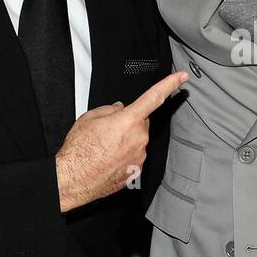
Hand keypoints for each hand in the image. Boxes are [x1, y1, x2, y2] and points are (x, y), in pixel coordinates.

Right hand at [55, 71, 189, 211]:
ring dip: (125, 141)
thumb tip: (119, 109)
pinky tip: (108, 159)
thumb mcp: (89, 118)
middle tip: (108, 131)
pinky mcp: (137, 170)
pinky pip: (134, 156)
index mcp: (128, 120)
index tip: (182, 77)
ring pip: (138, 140)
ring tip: (104, 148)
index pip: (154, 97)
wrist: (74, 179)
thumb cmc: (79, 150)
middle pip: (141, 122)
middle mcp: (139, 138)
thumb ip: (109, 109)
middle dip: (129, 123)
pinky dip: (124, 156)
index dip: (169, 84)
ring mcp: (140, 155)